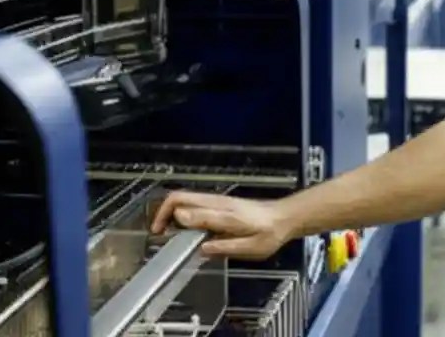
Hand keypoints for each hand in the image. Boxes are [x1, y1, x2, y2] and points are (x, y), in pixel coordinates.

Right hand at [150, 190, 294, 259]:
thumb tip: (197, 245)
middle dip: (164, 212)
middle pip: (180, 197)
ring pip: (187, 200)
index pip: (185, 207)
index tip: (159, 234)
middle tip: (159, 233)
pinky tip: (187, 232)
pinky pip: (196, 204)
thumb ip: (224, 245)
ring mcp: (218, 201)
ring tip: (170, 235)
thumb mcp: (250, 246)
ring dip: (173, 214)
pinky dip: (184, 215)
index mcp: (221, 213)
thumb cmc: (269, 234)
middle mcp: (216, 203)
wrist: (285, 218)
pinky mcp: (221, 204)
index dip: (166, 218)